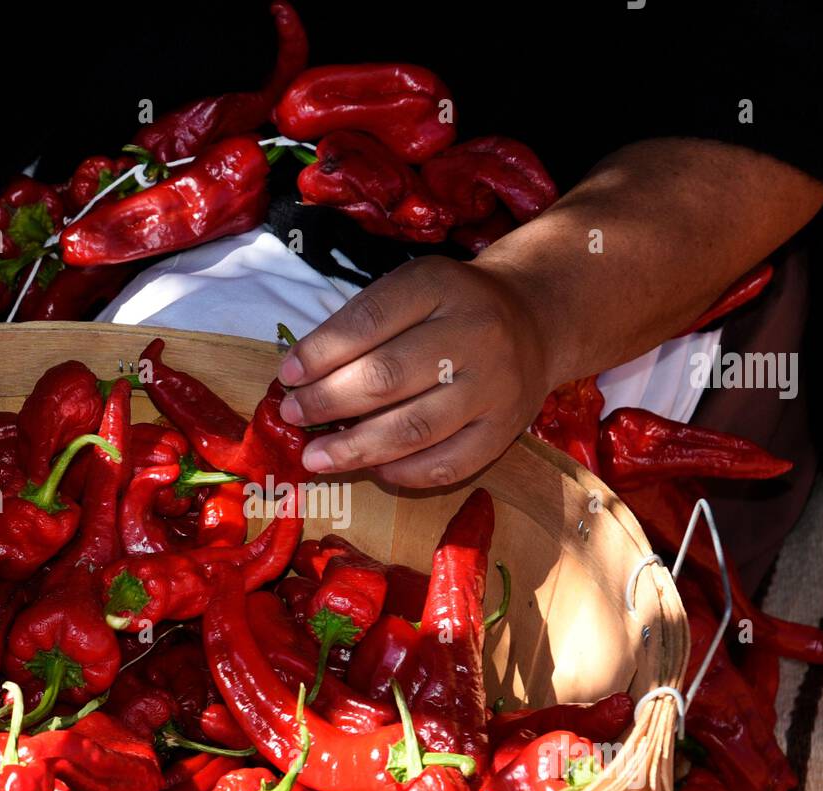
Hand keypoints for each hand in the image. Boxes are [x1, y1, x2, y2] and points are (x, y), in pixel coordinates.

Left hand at [276, 255, 551, 487]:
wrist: (536, 320)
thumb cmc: (452, 307)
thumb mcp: (412, 291)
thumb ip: (362, 325)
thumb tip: (300, 379)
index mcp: (440, 285)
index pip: (368, 320)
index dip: (320, 353)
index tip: (286, 377)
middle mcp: (474, 331)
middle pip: (387, 377)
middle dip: (328, 402)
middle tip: (293, 418)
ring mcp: (494, 384)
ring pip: (414, 427)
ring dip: (355, 448)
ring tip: (316, 458)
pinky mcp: (506, 428)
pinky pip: (447, 463)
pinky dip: (402, 473)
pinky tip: (372, 470)